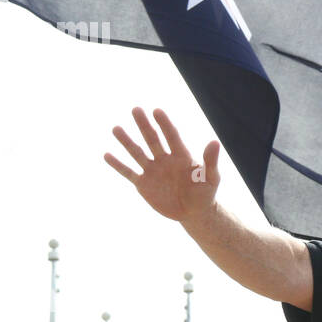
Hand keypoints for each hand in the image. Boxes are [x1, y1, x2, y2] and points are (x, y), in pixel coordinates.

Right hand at [105, 108, 220, 224]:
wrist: (193, 212)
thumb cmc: (205, 194)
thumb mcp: (211, 178)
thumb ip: (210, 161)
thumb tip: (214, 141)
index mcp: (181, 155)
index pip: (171, 136)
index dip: (165, 124)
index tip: (156, 111)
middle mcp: (165, 159)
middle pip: (152, 139)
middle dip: (144, 125)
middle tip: (135, 109)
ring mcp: (153, 171)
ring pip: (137, 153)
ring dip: (127, 141)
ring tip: (116, 128)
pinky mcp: (143, 184)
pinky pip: (128, 172)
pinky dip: (118, 165)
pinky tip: (107, 155)